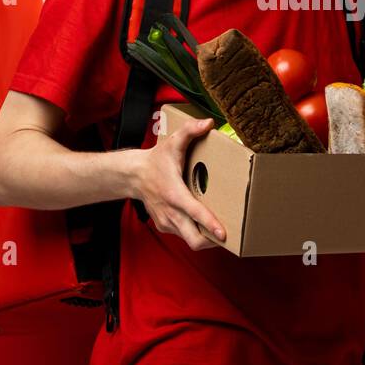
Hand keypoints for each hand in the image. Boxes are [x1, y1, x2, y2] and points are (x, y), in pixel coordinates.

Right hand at [133, 116, 227, 250]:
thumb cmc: (156, 160)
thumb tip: (208, 123)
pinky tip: (202, 222)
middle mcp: (171, 213)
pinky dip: (195, 232)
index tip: (223, 233)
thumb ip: (190, 130)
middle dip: (212, 241)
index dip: (210, 224)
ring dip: (205, 237)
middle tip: (230, 235)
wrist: (134, 176)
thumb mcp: (172, 142)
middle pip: (194, 239)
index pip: (195, 213)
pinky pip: (184, 235)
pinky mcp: (165, 227)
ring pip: (190, 240)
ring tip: (219, 229)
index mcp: (175, 194)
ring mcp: (167, 222)